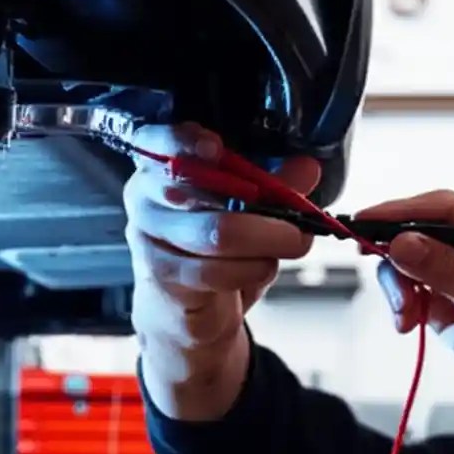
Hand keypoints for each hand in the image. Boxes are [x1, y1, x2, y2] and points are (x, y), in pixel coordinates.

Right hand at [125, 123, 320, 420]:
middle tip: (300, 221)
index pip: (157, 141)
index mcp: (160, 168)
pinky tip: (262, 267)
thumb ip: (272, 186)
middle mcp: (146, 198)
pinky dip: (252, 269)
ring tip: (292, 245)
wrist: (183, 313)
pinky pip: (214, 271)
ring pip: (215, 233)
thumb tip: (307, 168)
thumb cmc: (210, 251)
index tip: (217, 148)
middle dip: (261, 203)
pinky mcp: (162, 276)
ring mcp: (149, 238)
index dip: (184, 140)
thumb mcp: (245, 211)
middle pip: (198, 187)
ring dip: (266, 242)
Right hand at [360, 190, 453, 441]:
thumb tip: (401, 242)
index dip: (401, 211)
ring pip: (411, 265)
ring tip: (406, 319)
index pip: (444, 209)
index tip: (364, 222)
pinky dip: (404, 306)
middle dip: (396, 258)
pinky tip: (408, 325)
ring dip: (399, 288)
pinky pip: (415, 294)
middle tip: (384, 283)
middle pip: (420, 235)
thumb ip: (449, 272)